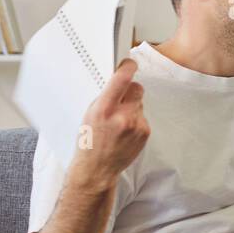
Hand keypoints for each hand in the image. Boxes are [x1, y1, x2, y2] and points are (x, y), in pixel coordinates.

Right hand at [68, 58, 150, 185]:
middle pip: (136, 88)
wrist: (96, 169)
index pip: (121, 79)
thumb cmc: (89, 142)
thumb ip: (105, 97)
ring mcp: (136, 125)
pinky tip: (125, 132)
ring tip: (118, 122)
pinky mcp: (144, 132)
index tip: (129, 63)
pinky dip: (135, 120)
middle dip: (130, 89)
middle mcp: (122, 116)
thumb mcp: (89, 114)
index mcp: (103, 109)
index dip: (127, 67)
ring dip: (131, 108)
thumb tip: (118, 81)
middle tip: (121, 98)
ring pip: (139, 103)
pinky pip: (143, 117)